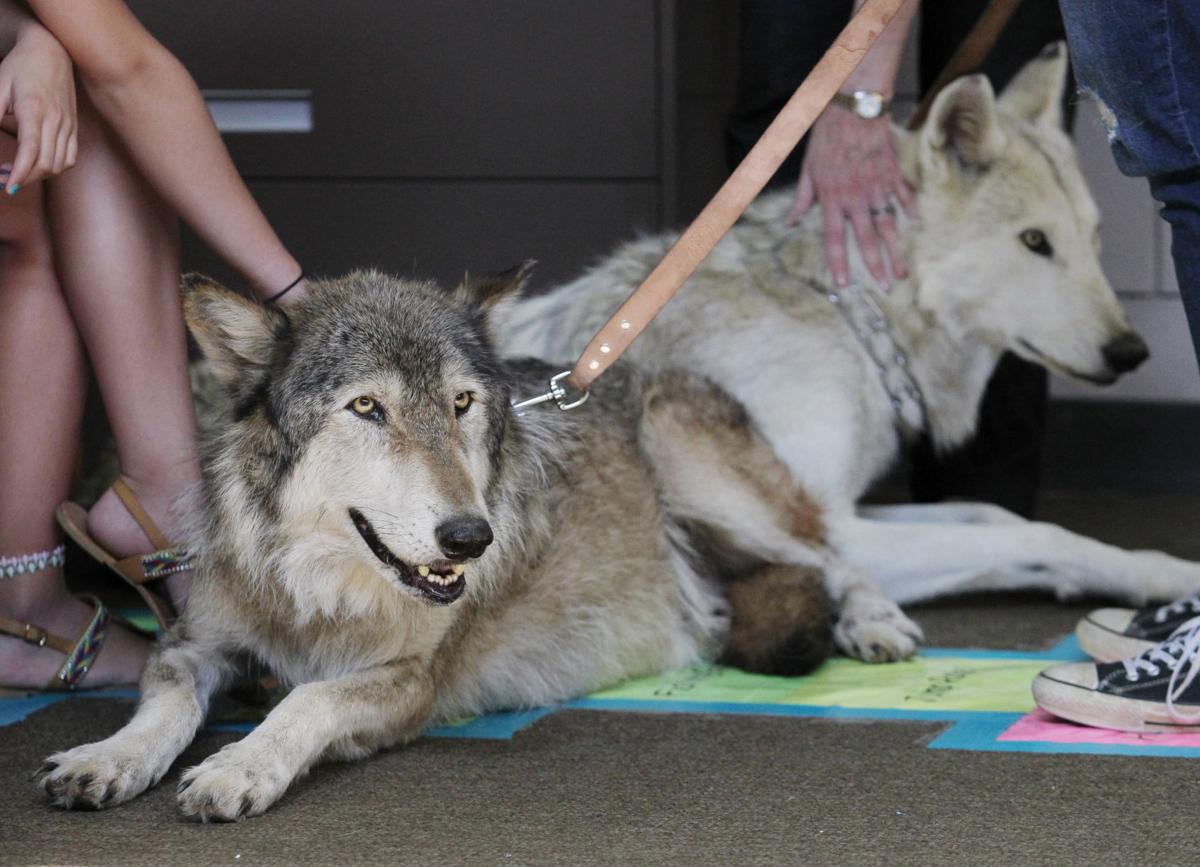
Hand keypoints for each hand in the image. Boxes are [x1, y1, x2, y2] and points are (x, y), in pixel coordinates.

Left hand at [0, 24, 76, 193]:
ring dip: (38, 176)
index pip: (31, 149)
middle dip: (24, 178)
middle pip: (46, 163)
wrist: (51, 51)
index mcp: (35, 109)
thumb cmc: (20, 67)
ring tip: (16, 175)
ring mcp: (68, 125)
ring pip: (58, 164)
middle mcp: (56, 120)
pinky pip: (69, 158)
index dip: (21, 172)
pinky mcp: (74, 128)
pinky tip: (37, 165)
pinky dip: (54, 168)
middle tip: (2, 182)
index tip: (8, 187)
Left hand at [791, 106, 913, 289]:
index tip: (845, 284)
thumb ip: (802, 199)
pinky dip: (909, 211)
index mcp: (832, 198)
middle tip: (886, 288)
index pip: (834, 238)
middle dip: (876, 266)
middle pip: (866, 239)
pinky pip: (902, 197)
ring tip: (901, 271)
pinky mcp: (893, 174)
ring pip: (888, 225)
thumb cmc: (826, 137)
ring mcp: (877, 187)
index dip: (839, 263)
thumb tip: (790, 224)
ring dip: (896, 250)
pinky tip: (914, 226)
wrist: (854, 107)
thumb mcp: (807, 168)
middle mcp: (855, 198)